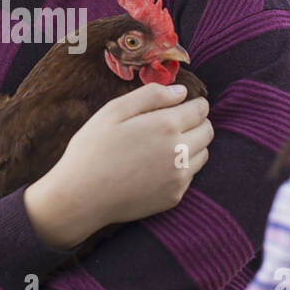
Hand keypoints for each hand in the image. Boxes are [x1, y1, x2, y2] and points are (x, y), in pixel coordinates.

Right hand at [27, 82, 212, 249]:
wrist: (81, 197)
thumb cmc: (92, 149)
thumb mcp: (113, 111)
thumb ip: (150, 95)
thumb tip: (181, 92)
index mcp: (165, 125)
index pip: (200, 109)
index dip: (195, 104)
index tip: (186, 104)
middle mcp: (179, 152)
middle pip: (207, 131)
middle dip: (197, 123)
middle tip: (176, 123)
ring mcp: (179, 177)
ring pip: (203, 154)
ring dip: (193, 145)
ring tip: (166, 145)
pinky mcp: (174, 197)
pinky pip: (189, 176)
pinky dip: (181, 167)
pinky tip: (157, 166)